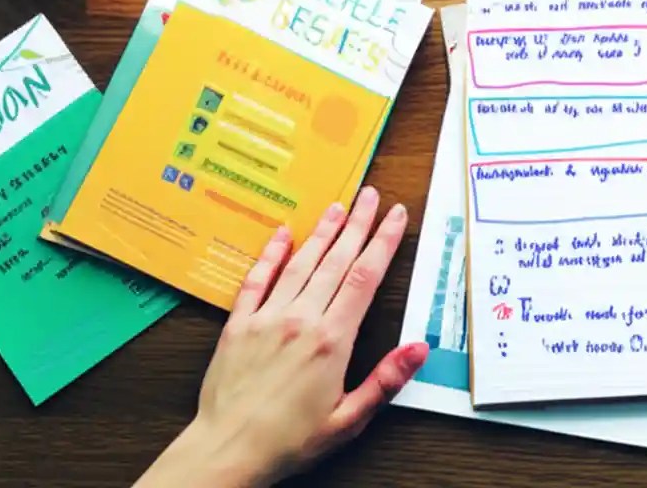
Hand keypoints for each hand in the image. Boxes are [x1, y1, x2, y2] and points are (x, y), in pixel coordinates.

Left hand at [136, 186, 427, 487]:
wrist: (228, 451)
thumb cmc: (289, 442)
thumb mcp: (349, 419)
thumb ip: (385, 379)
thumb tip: (419, 348)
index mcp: (331, 340)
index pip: (365, 277)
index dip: (383, 242)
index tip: (396, 217)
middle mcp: (300, 320)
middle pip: (337, 260)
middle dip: (358, 224)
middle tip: (371, 195)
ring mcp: (267, 318)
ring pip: (301, 263)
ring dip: (322, 231)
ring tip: (338, 205)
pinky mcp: (239, 325)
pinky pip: (257, 280)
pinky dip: (271, 254)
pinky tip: (282, 234)